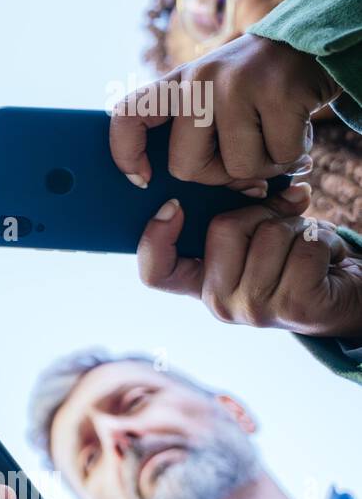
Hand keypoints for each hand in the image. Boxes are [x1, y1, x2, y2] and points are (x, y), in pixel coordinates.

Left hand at [110, 34, 338, 190]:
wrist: (314, 41)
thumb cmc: (258, 85)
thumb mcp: (213, 95)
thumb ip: (193, 132)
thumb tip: (179, 202)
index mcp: (178, 81)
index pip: (127, 115)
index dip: (125, 153)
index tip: (142, 179)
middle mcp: (199, 80)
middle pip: (186, 168)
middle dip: (218, 175)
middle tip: (242, 152)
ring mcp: (237, 85)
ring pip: (239, 169)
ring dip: (265, 165)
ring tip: (274, 134)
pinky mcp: (279, 93)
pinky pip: (280, 157)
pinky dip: (293, 153)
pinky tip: (298, 126)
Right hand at [138, 183, 361, 337]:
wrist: (345, 298)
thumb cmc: (299, 262)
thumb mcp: (262, 236)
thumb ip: (253, 214)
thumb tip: (287, 189)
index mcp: (202, 285)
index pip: (155, 272)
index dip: (155, 235)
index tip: (173, 205)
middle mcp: (220, 304)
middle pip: (224, 227)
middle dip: (263, 212)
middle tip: (285, 228)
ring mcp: (255, 310)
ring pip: (270, 233)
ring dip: (300, 227)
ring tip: (308, 247)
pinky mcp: (295, 309)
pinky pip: (306, 247)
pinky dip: (324, 241)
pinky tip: (328, 259)